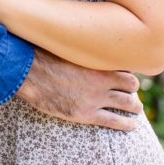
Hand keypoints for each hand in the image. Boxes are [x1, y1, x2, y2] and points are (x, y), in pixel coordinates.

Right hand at [14, 48, 141, 131]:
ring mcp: (94, 98)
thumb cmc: (43, 56)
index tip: (125, 74)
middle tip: (131, 92)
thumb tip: (82, 39)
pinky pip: (114, 121)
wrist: (28, 74)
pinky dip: (127, 124)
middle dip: (133, 89)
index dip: (128, 71)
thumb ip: (81, 48)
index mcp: (97, 61)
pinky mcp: (86, 114)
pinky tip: (132, 126)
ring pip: (127, 103)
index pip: (125, 66)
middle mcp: (100, 80)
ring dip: (134, 106)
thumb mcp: (66, 47)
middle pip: (131, 85)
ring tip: (135, 109)